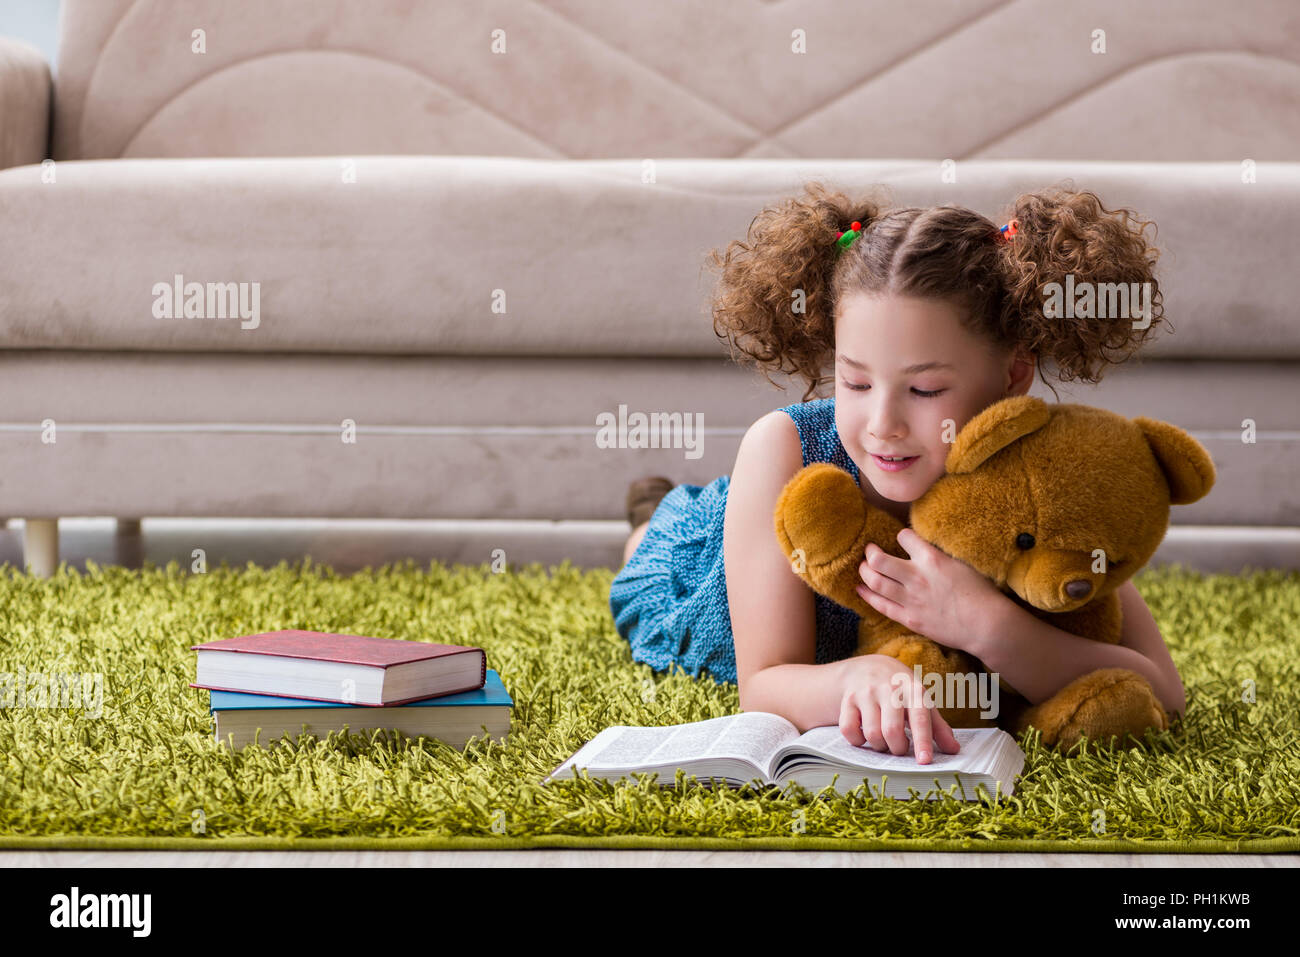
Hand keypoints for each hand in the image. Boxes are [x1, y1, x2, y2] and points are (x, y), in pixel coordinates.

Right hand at [838, 654, 960, 764]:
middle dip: (897, 748)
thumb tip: (953, 750)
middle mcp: (888, 687)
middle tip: (900, 747)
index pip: (919, 718)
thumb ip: (938, 727)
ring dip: (879, 746)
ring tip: (884, 740)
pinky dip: (858, 740)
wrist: (869, 667)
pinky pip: (849, 730)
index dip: (922, 741)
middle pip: (891, 730)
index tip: (924, 761)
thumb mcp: (921, 702)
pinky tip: (865, 734)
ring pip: (871, 734)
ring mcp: (865, 692)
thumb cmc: (901, 691)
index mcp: (912, 689)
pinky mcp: (847, 699)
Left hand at [853, 528, 1003, 653]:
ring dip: (864, 572)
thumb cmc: (980, 592)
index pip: (904, 536)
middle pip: (879, 560)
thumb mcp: (962, 563)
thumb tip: (926, 545)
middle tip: (870, 551)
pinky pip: (882, 606)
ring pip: (875, 582)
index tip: (902, 539)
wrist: (986, 624)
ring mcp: (911, 600)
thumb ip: (940, 554)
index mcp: (932, 559)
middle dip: (870, 553)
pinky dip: (868, 596)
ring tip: (864, 568)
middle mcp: (917, 577)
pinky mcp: (910, 619)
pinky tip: (860, 589)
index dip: (902, 536)